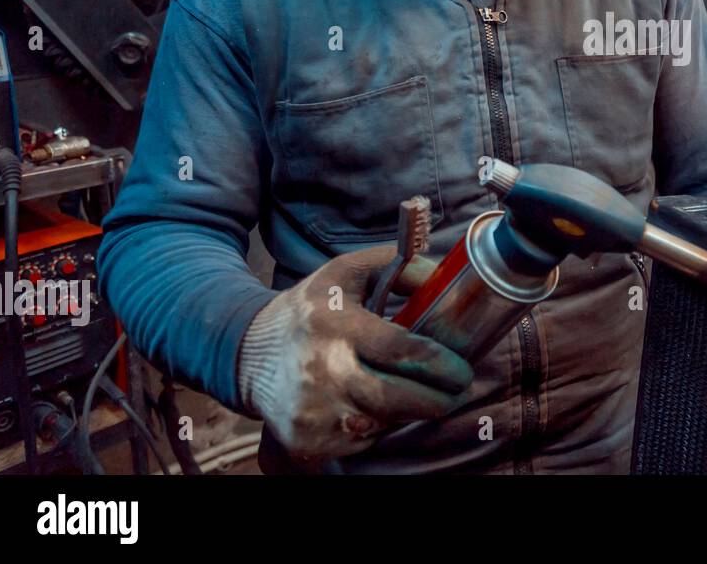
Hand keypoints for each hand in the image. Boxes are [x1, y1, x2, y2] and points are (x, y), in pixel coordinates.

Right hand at [237, 244, 472, 459]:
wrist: (246, 355)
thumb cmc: (308, 311)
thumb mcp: (345, 272)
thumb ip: (397, 266)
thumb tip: (440, 277)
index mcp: (335, 326)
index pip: (401, 351)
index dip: (441, 364)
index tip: (460, 368)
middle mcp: (323, 372)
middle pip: (399, 399)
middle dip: (439, 398)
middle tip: (456, 388)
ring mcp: (314, 411)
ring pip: (386, 422)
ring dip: (410, 410)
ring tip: (414, 390)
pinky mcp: (308, 440)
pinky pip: (364, 438)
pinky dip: (380, 424)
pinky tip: (374, 403)